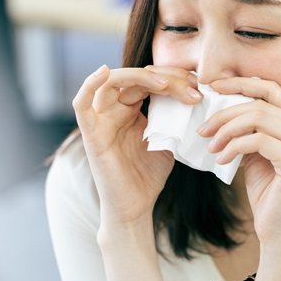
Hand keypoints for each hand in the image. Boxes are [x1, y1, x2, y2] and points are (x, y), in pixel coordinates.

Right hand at [72, 65, 201, 223]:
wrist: (135, 207)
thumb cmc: (148, 176)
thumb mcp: (168, 141)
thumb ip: (174, 118)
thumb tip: (195, 96)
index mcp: (131, 110)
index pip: (150, 80)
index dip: (174, 78)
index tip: (200, 87)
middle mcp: (114, 111)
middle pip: (136, 78)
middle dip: (167, 78)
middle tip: (194, 88)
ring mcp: (101, 120)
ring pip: (112, 82)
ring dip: (141, 77)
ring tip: (166, 85)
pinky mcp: (91, 135)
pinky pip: (81, 105)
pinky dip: (89, 85)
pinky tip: (103, 72)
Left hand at [196, 77, 280, 245]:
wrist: (280, 230)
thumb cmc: (268, 191)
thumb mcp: (258, 152)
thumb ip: (251, 127)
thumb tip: (222, 101)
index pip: (273, 90)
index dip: (243, 83)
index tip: (215, 87)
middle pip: (262, 104)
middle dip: (227, 113)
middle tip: (204, 128)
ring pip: (259, 118)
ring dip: (227, 129)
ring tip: (211, 145)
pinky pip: (258, 141)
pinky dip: (234, 146)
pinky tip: (221, 159)